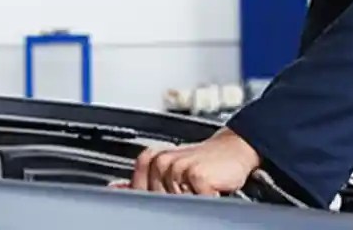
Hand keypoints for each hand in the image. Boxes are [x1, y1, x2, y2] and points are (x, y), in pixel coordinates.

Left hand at [129, 127, 260, 196]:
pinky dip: (207, 200)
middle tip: (190, 189)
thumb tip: (116, 189)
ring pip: (176, 205)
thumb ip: (143, 181)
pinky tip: (211, 188)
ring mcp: (177, 168)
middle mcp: (161, 162)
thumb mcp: (173, 170)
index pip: (138, 192)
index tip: (170, 194)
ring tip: (200, 188)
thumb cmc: (206, 162)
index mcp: (151, 160)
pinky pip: (197, 204)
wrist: (236, 147)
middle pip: (158, 201)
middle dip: (174, 201)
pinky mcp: (196, 175)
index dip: (150, 198)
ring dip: (192, 200)